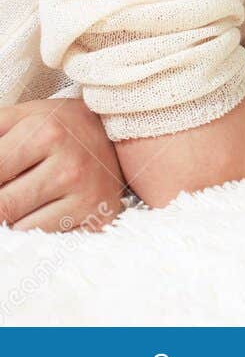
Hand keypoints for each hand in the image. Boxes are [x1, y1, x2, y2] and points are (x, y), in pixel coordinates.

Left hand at [0, 98, 125, 231]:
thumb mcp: (21, 117)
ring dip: (10, 221)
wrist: (122, 139)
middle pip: (1, 208)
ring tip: (20, 200)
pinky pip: (44, 239)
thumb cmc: (60, 128)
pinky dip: (32, 230)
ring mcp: (86, 194)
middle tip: (7, 191)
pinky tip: (38, 212)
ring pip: (19, 229)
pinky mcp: (97, 217)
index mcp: (45, 133)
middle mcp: (69, 165)